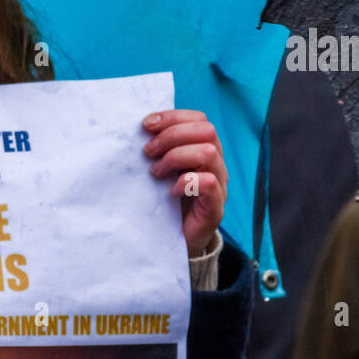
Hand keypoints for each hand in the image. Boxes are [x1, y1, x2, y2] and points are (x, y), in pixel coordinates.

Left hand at [141, 109, 226, 256]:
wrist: (172, 241)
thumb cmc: (163, 201)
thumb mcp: (160, 169)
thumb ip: (157, 150)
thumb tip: (139, 128)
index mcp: (203, 149)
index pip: (199, 119)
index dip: (173, 117)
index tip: (146, 125)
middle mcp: (215, 164)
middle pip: (206, 131)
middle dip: (172, 136)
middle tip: (148, 152)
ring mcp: (219, 185)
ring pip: (209, 153)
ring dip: (176, 157)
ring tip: (156, 172)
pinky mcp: (214, 208)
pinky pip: (209, 184)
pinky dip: (187, 182)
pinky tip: (170, 191)